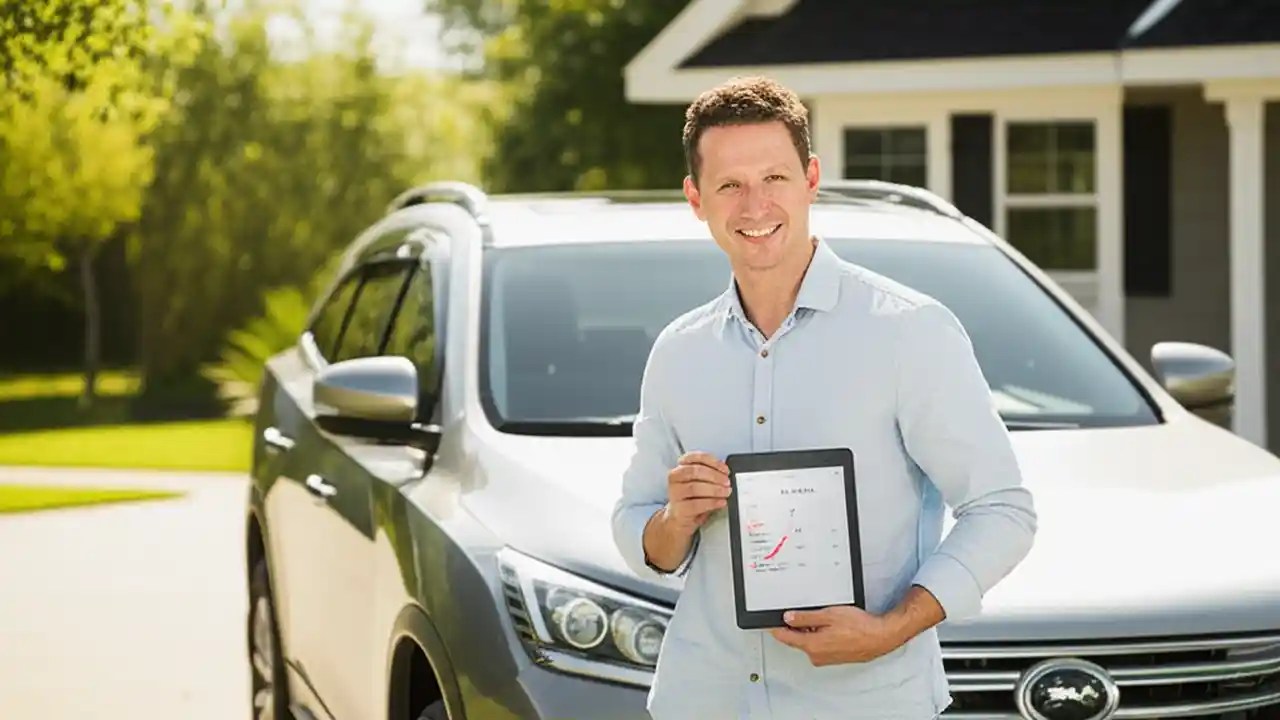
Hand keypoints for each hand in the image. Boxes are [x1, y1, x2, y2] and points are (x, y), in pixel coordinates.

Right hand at [662, 451, 730, 535]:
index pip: (694, 457)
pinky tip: (721, 502)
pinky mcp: (679, 509)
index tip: (725, 469)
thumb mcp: (700, 482)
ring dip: (715, 489)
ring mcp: (675, 493)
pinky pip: (697, 504)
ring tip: (726, 492)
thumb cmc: (692, 498)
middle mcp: (675, 477)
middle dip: (715, 476)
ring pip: (695, 487)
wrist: (679, 518)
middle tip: (727, 482)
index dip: (712, 461)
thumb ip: (710, 473)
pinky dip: (712, 502)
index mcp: (680, 467)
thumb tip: (724, 470)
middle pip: (695, 471)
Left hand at [769, 606, 899, 665]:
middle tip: (805, 612)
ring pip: (808, 642)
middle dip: (796, 626)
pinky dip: (820, 636)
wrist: (880, 637)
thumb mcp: (828, 615)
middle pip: (796, 639)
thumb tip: (788, 618)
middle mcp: (816, 656)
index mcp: (812, 645)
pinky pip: (819, 646)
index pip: (784, 637)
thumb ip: (805, 617)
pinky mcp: (833, 657)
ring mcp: (825, 659)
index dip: (775, 627)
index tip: (769, 620)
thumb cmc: (859, 627)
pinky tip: (832, 627)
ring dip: (810, 631)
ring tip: (826, 619)